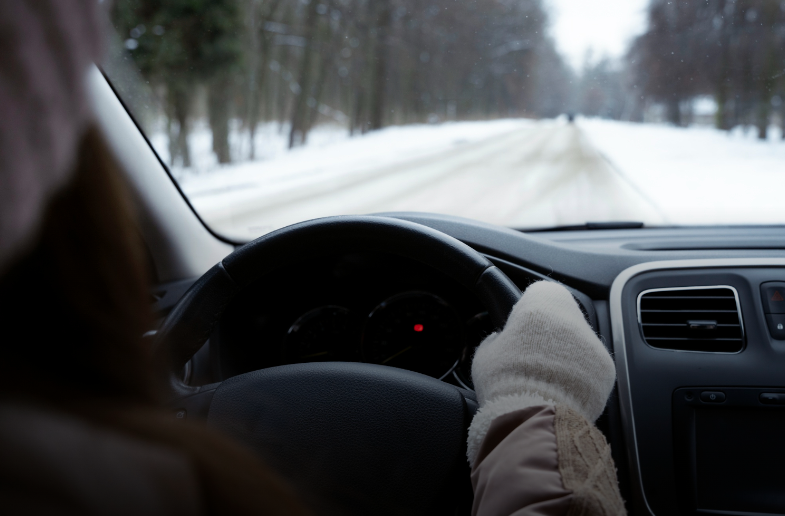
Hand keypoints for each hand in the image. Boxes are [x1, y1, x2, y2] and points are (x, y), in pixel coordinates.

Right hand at [468, 281, 615, 463]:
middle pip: (562, 317)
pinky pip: (592, 367)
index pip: (538, 293)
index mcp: (542, 302)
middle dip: (549, 334)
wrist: (534, 415)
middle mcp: (573, 316)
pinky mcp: (607, 369)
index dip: (526, 311)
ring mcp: (594, 343)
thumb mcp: (487, 353)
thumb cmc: (505, 379)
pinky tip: (561, 391)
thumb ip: (496, 339)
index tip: (518, 330)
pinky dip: (581, 376)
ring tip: (545, 379)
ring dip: (566, 355)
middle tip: (530, 357)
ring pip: (579, 342)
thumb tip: (499, 340)